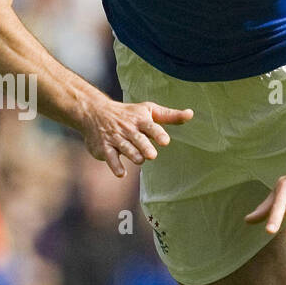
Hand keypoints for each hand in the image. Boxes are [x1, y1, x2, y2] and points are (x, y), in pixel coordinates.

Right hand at [79, 97, 193, 176]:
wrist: (95, 112)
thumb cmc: (128, 114)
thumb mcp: (149, 110)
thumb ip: (170, 116)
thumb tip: (191, 114)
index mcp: (141, 120)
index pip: (151, 127)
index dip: (158, 133)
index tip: (165, 141)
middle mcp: (128, 129)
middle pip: (138, 139)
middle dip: (144, 147)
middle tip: (152, 155)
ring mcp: (116, 138)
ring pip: (125, 148)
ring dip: (132, 154)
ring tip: (140, 159)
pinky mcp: (105, 148)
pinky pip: (110, 157)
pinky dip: (115, 165)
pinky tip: (121, 173)